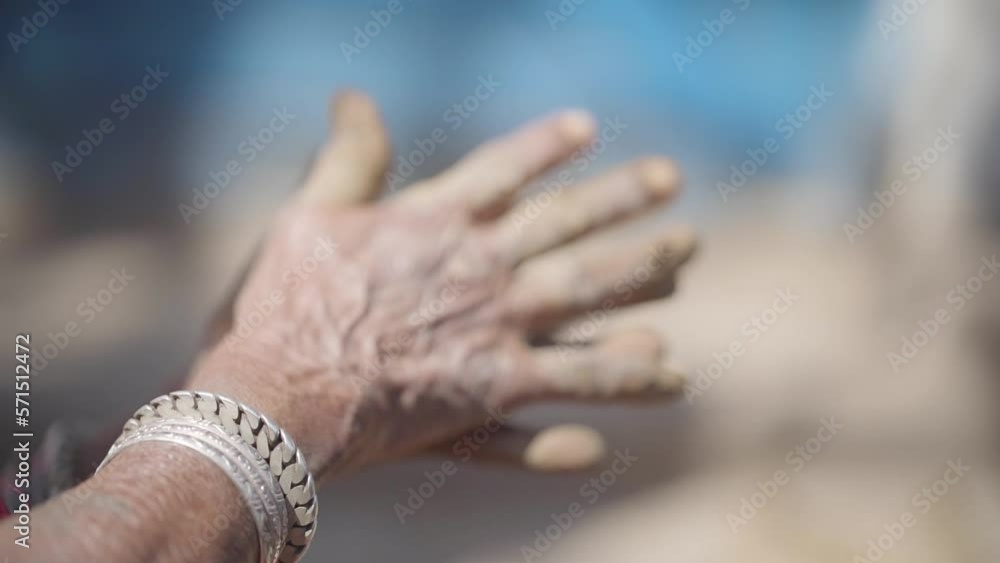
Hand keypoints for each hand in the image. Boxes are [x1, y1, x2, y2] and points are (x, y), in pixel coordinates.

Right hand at [187, 91, 695, 480]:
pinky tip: (668, 377)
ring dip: (642, 278)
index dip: (546, 145)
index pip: (504, 169)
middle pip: (567, 224)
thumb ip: (347, 157)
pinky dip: (620, 382)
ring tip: (683, 265)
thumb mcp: (306, 213)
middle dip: (623, 198)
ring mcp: (493, 328)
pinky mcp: (493, 389)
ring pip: (588, 298)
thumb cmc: (282, 305)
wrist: (276, 395)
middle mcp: (478, 267)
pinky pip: (572, 384)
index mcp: (435, 220)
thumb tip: (353, 95)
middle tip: (671, 180)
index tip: (586, 126)